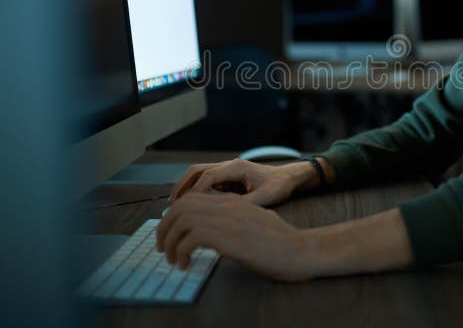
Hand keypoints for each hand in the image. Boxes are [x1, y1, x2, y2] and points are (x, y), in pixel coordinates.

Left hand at [156, 192, 312, 281]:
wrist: (299, 249)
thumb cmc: (281, 241)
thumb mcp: (256, 222)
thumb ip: (236, 219)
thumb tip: (217, 231)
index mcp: (233, 201)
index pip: (192, 198)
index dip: (174, 216)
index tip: (171, 234)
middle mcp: (227, 205)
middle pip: (181, 206)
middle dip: (165, 228)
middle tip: (164, 248)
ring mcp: (228, 219)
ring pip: (180, 220)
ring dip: (170, 241)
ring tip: (173, 259)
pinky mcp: (228, 237)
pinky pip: (190, 239)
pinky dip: (181, 253)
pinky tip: (185, 264)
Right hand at [169, 158, 318, 206]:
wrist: (288, 178)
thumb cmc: (279, 186)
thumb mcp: (267, 197)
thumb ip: (248, 203)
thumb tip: (229, 213)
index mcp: (237, 168)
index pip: (209, 176)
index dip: (196, 190)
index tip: (186, 206)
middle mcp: (229, 166)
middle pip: (197, 170)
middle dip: (182, 186)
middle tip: (171, 204)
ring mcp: (227, 170)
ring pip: (199, 174)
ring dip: (186, 187)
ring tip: (175, 205)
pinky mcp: (227, 177)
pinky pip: (206, 181)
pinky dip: (194, 190)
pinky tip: (189, 205)